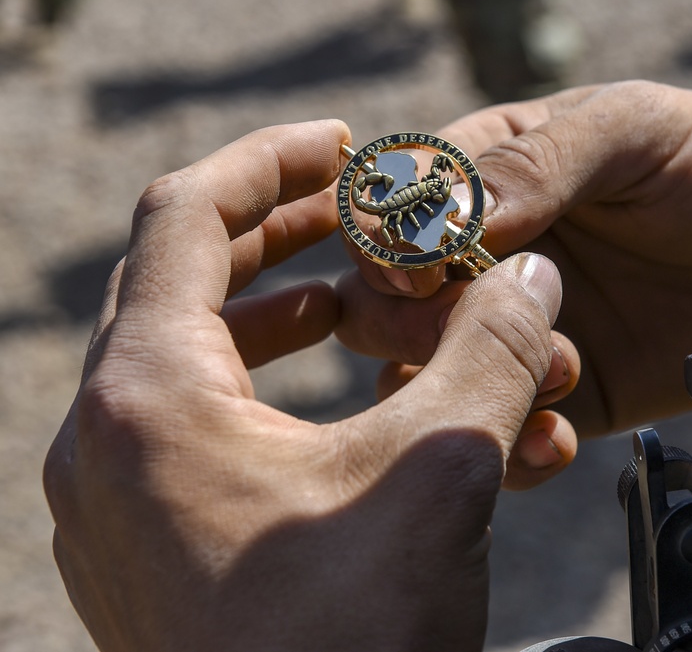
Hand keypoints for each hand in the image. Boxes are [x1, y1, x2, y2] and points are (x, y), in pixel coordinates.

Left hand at [43, 121, 578, 651]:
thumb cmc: (345, 646)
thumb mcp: (438, 475)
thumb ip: (490, 355)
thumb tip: (531, 277)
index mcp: (148, 399)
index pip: (185, 214)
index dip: (271, 161)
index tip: (341, 145)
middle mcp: (106, 440)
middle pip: (177, 278)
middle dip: (275, 231)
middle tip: (354, 209)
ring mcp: (117, 499)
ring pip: (184, 355)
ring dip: (271, 311)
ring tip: (353, 299)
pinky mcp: (147, 544)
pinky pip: (190, 423)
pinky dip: (259, 384)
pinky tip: (332, 397)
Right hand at [349, 81, 691, 436]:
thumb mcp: (638, 131)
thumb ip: (542, 161)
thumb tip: (449, 220)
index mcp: (490, 171)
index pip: (390, 204)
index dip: (386, 242)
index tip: (424, 271)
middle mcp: (486, 255)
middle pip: (380, 296)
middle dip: (411, 324)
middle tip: (471, 331)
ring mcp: (518, 329)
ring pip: (422, 373)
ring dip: (463, 386)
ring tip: (559, 374)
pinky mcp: (559, 395)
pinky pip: (497, 433)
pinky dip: (509, 447)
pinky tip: (557, 440)